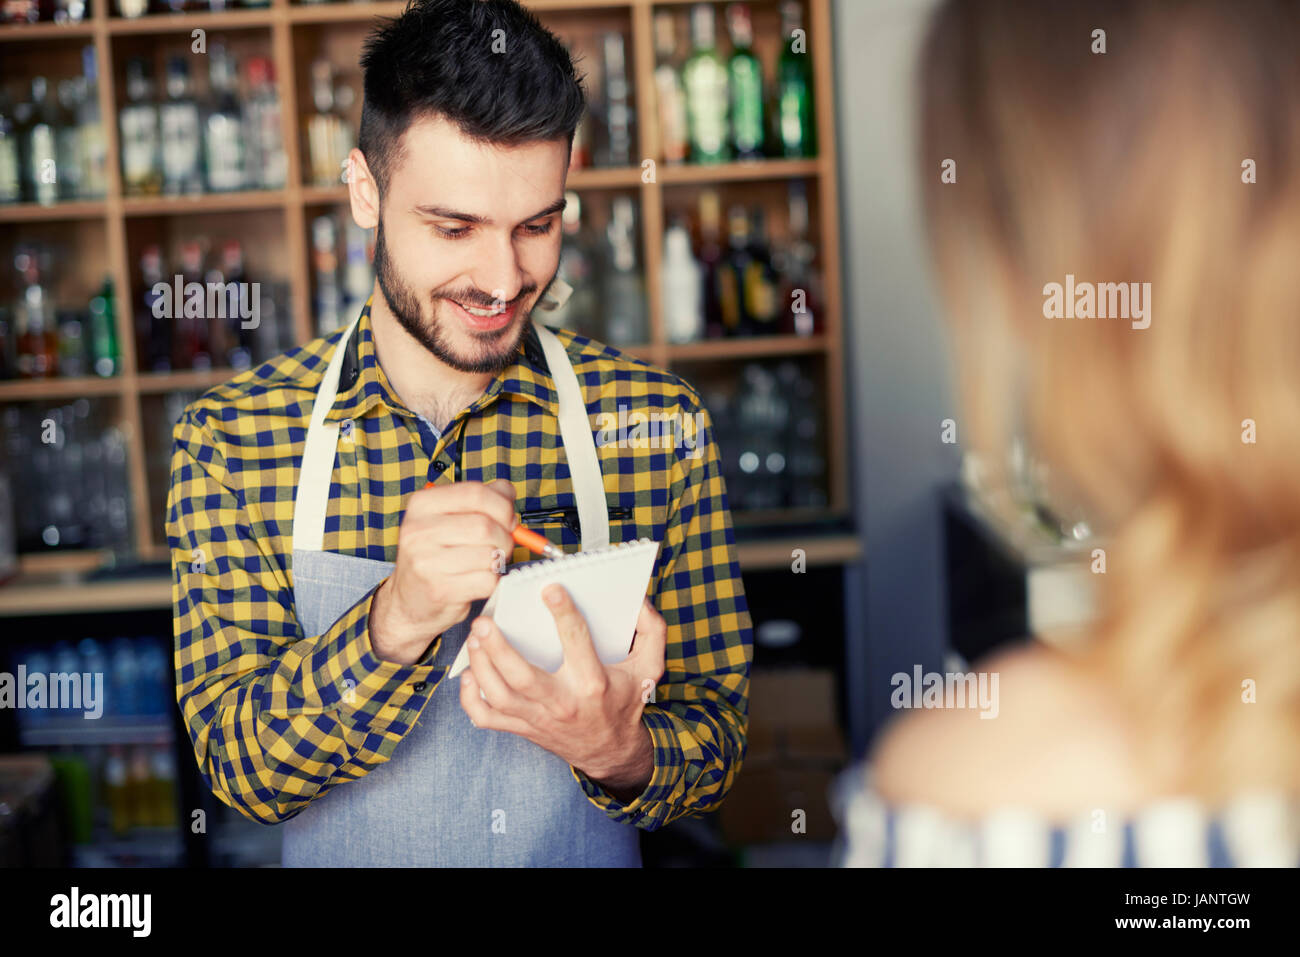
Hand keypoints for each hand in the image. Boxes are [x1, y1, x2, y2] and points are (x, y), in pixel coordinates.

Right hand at [369, 479, 516, 664]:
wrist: (408, 601)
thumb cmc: (435, 557)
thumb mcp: (448, 520)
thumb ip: (480, 501)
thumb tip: (507, 493)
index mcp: (422, 505)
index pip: (475, 493)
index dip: (502, 505)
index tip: (508, 517)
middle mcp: (418, 531)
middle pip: (485, 525)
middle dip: (504, 537)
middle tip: (501, 545)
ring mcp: (426, 562)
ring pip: (489, 554)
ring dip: (498, 561)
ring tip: (486, 563)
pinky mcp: (439, 590)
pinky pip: (487, 580)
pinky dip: (492, 582)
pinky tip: (479, 581)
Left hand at [459, 588, 667, 796]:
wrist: (611, 751)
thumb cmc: (624, 703)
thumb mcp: (649, 668)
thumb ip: (652, 631)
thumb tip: (638, 601)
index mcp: (593, 682)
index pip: (576, 643)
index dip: (563, 613)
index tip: (550, 588)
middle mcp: (562, 702)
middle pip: (522, 677)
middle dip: (499, 648)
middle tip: (485, 621)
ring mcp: (538, 718)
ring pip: (498, 695)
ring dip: (481, 665)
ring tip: (475, 637)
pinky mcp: (522, 728)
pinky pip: (486, 718)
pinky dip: (470, 698)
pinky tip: (468, 674)